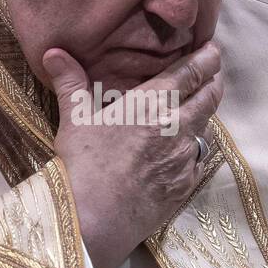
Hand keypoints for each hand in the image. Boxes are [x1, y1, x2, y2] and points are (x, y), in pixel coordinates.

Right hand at [39, 41, 223, 267]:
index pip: (191, 73)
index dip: (206, 58)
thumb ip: (70, 82)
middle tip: (213, 71)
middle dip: (214, 81)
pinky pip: (199, 157)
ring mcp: (185, 157)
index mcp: (152, 103)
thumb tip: (53, 52)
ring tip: (199, 107)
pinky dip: (196, 146)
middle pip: (209, 97)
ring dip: (206, 113)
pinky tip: (185, 148)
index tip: (213, 49)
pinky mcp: (187, 183)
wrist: (97, 218)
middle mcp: (177, 126)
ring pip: (207, 127)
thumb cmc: (84, 163)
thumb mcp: (74, 118)